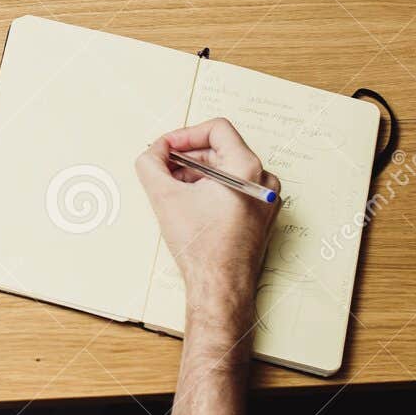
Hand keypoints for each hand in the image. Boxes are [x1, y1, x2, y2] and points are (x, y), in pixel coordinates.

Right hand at [136, 118, 279, 342]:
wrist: (220, 285)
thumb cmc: (201, 245)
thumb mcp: (163, 195)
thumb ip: (150, 162)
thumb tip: (152, 150)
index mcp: (247, 168)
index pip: (217, 129)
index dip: (184, 134)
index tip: (165, 149)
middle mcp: (263, 179)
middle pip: (220, 149)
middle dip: (186, 157)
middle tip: (162, 169)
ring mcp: (265, 197)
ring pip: (225, 169)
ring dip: (195, 173)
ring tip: (173, 189)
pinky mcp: (260, 213)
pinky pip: (233, 188)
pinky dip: (209, 188)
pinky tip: (188, 204)